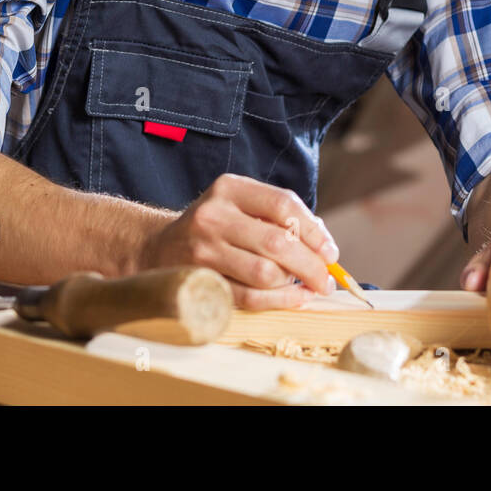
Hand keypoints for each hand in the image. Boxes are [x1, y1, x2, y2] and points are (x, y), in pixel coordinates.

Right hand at [139, 173, 339, 309]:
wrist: (159, 247)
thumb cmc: (217, 228)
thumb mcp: (241, 206)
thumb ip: (280, 218)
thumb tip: (325, 249)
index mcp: (229, 188)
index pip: (282, 203)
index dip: (314, 230)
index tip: (331, 252)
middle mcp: (213, 215)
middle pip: (277, 241)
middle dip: (311, 265)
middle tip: (327, 279)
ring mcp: (203, 249)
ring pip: (265, 273)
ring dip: (294, 284)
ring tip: (306, 286)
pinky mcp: (201, 279)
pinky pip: (249, 297)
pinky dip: (279, 301)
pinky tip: (294, 299)